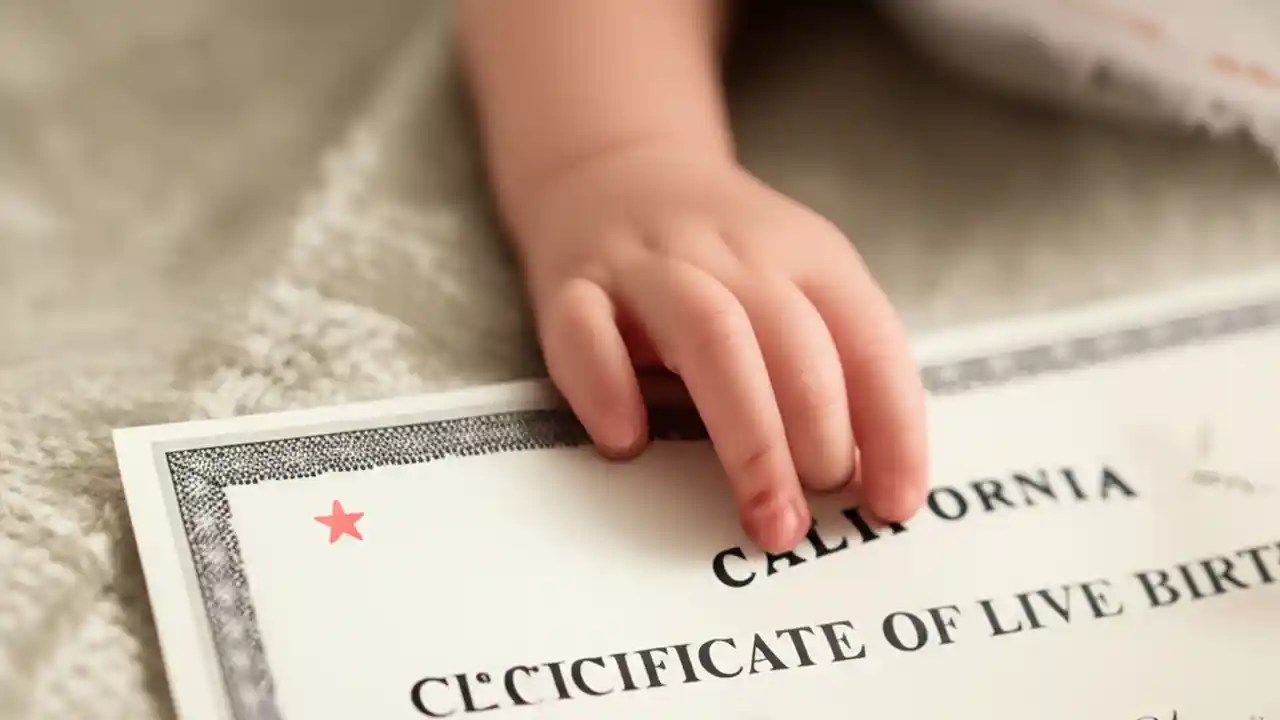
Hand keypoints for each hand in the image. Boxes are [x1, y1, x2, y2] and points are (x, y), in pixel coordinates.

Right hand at [507, 141, 928, 551]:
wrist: (613, 168)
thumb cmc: (721, 254)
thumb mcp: (800, 277)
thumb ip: (838, 360)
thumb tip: (875, 480)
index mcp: (808, 254)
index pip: (870, 341)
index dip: (893, 429)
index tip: (893, 505)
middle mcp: (733, 254)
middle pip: (792, 341)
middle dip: (814, 441)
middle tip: (811, 519)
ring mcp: (648, 265)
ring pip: (708, 334)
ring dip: (746, 433)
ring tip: (763, 514)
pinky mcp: (571, 284)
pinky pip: (584, 330)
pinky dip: (606, 387)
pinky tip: (627, 442)